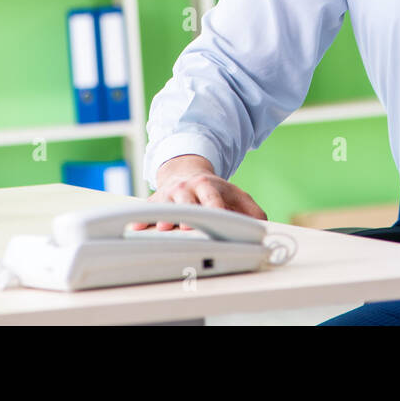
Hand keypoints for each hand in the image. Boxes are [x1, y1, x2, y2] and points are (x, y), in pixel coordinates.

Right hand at [127, 154, 268, 231]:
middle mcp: (187, 189)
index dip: (214, 209)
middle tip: (187, 227)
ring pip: (164, 206)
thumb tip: (263, 228)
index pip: (212, 199)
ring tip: (163, 228)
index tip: (216, 218)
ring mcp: (168, 195)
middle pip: (187, 203)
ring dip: (164, 217)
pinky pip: (145, 211)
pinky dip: (140, 219)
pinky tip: (136, 227)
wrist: (185, 172)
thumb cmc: (213, 190)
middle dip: (187, 214)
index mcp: (208, 187)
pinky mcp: (154, 202)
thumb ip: (252, 211)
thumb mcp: (236, 195)